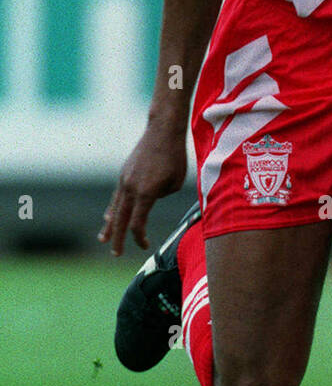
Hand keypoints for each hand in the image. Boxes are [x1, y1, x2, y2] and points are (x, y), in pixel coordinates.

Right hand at [98, 121, 187, 255]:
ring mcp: (125, 179)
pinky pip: (116, 195)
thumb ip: (160, 196)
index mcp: (145, 193)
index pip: (137, 223)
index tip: (145, 245)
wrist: (163, 131)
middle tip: (115, 254)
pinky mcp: (124, 173)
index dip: (139, 237)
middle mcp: (130, 188)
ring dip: (110, 225)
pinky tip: (108, 216)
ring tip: (102, 239)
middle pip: (121, 219)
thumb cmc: (175, 157)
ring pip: (115, 207)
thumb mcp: (175, 182)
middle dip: (117, 238)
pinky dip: (112, 207)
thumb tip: (149, 200)